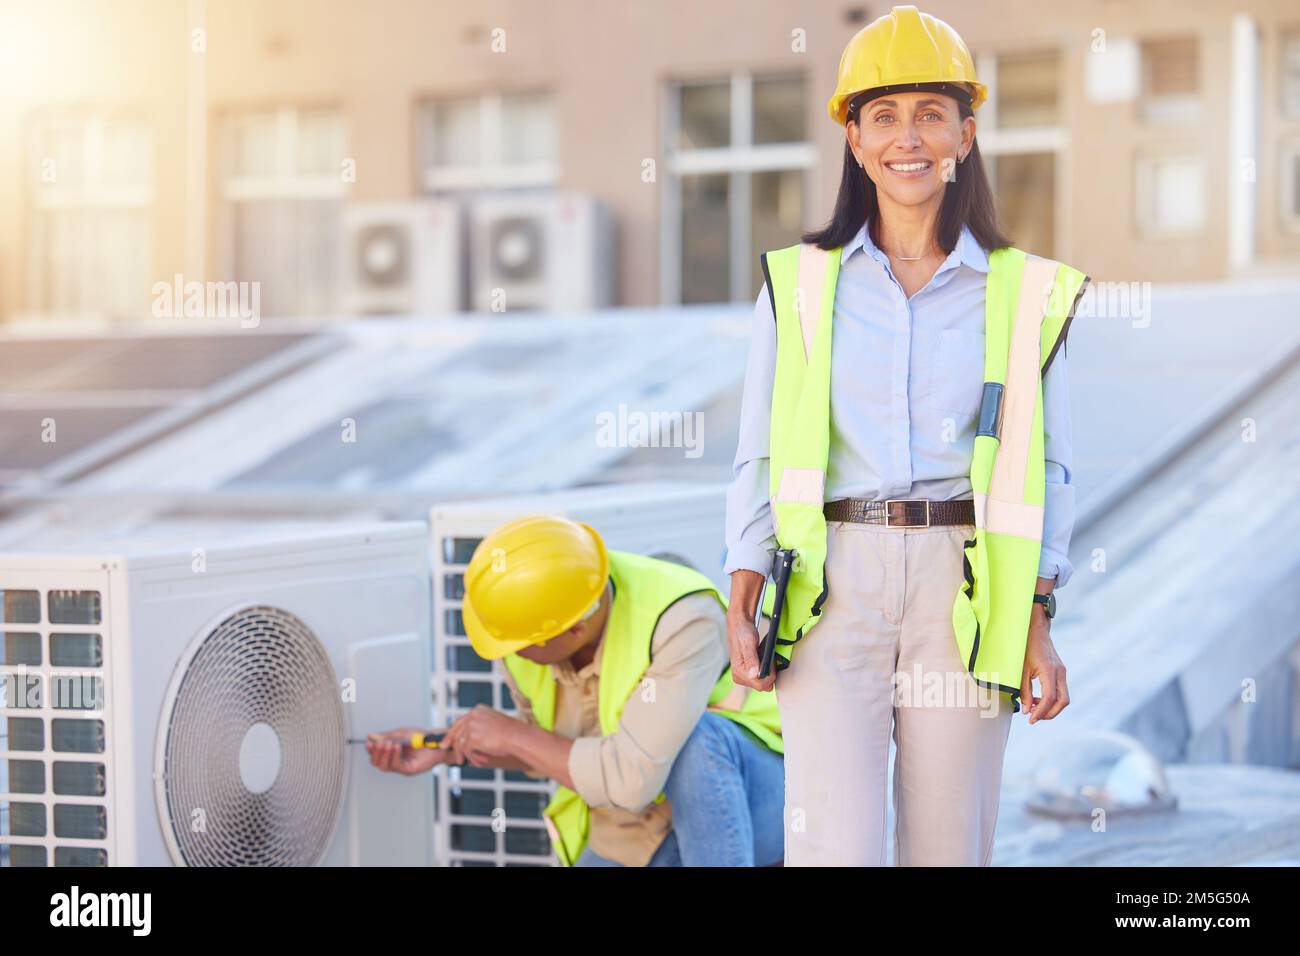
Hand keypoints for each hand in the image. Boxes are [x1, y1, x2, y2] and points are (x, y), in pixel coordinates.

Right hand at [366, 727, 449, 774]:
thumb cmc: (421, 737)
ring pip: (385, 767)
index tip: (368, 743)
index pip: (376, 754)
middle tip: (378, 744)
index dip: (370, 750)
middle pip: (377, 763)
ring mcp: (401, 767)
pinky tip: (396, 747)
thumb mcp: (401, 734)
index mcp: (391, 753)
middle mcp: (394, 761)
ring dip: (384, 755)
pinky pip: (397, 766)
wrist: (437, 741)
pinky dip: (394, 756)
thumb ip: (386, 737)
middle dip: (375, 754)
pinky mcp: (409, 770)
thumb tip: (369, 736)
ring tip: (388, 744)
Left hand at [444, 705, 521, 766]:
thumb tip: (466, 740)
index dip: (453, 732)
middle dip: (451, 742)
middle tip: (448, 751)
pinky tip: (479, 762)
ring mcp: (472, 726)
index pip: (460, 721)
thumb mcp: (493, 725)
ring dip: (464, 754)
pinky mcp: (473, 737)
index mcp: (478, 710)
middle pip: (456, 730)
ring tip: (467, 762)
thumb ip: (479, 728)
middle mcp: (473, 715)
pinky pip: (467, 751)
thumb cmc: (511, 733)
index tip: (448, 740)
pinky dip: (472, 758)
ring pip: (461, 743)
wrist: (517, 737)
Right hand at [727, 612, 774, 692]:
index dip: (770, 675)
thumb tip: (754, 675)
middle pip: (763, 686)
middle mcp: (739, 677)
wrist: (739, 625)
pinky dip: (765, 670)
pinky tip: (762, 659)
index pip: (761, 685)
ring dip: (767, 671)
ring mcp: (742, 676)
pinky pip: (761, 678)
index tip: (771, 661)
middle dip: (770, 673)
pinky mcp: (746, 673)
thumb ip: (751, 659)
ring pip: (763, 683)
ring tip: (764, 656)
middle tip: (768, 657)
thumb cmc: (743, 632)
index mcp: (739, 672)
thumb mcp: (748, 643)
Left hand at [1019, 609, 1068, 723]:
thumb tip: (1026, 710)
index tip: (1030, 719)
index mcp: (1049, 671)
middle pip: (1063, 701)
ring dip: (1051, 707)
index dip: (1041, 712)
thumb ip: (1024, 691)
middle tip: (1034, 718)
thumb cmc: (1025, 647)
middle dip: (1050, 713)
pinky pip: (1060, 690)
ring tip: (1033, 708)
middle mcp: (1060, 672)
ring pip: (1064, 697)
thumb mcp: (1021, 669)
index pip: (1050, 698)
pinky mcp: (1060, 672)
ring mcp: (1062, 672)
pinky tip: (1037, 699)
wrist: (1035, 630)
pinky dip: (1051, 699)